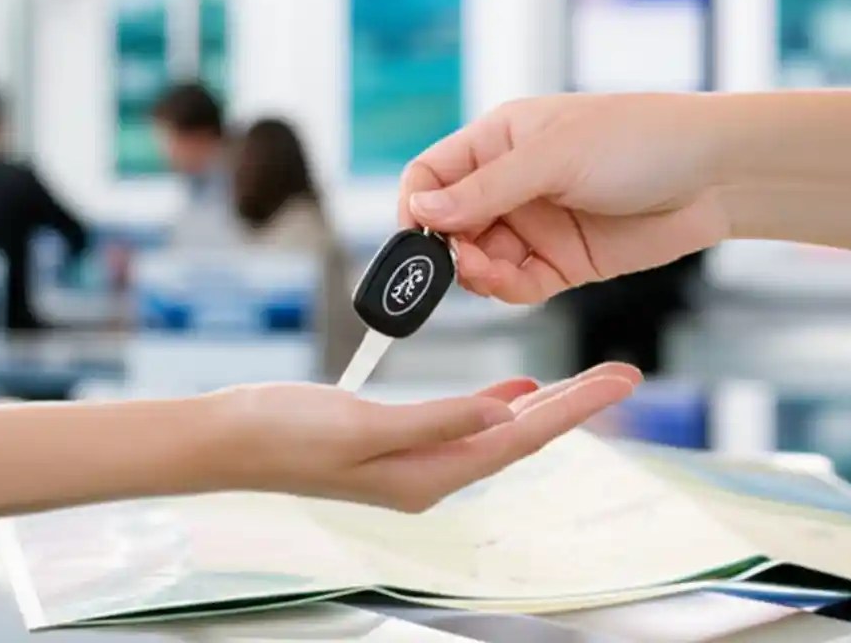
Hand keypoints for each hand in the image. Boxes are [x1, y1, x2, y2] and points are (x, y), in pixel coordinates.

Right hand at [215, 362, 640, 511]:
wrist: (227, 440)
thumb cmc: (283, 431)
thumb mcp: (362, 423)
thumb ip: (436, 420)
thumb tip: (504, 412)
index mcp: (427, 475)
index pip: (518, 439)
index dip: (572, 408)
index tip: (617, 380)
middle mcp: (428, 475)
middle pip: (518, 437)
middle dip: (572, 405)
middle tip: (622, 374)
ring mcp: (412, 462)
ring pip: (496, 430)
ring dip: (540, 404)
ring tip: (581, 382)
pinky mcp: (394, 443)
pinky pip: (464, 423)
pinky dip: (494, 402)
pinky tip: (511, 388)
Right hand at [399, 94, 729, 303]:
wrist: (716, 176)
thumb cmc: (642, 139)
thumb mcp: (554, 156)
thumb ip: (486, 189)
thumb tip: (422, 208)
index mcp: (499, 141)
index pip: (431, 174)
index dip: (417, 205)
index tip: (417, 235)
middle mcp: (509, 184)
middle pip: (449, 226)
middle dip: (445, 248)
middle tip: (459, 261)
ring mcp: (534, 226)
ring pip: (478, 261)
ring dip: (476, 273)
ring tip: (489, 272)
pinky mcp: (561, 263)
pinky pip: (515, 285)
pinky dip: (506, 290)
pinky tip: (512, 283)